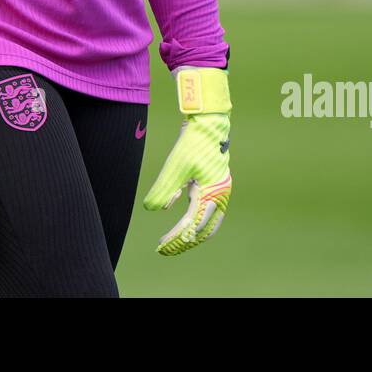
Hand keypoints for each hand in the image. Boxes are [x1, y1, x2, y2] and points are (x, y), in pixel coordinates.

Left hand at [143, 67, 231, 255]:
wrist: (208, 121)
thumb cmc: (193, 142)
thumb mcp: (176, 166)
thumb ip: (164, 189)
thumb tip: (152, 209)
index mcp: (213, 194)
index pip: (193, 225)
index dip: (177, 239)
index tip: (161, 248)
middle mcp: (219, 196)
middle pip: (203, 229)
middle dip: (184, 242)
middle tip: (165, 250)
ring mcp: (218, 190)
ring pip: (206, 221)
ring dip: (189, 232)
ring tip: (171, 239)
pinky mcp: (212, 183)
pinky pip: (204, 208)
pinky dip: (191, 217)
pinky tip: (174, 213)